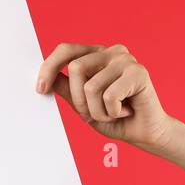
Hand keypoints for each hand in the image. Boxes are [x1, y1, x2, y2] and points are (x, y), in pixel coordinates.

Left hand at [36, 43, 170, 148]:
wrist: (143, 134)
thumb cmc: (114, 118)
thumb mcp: (82, 104)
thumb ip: (67, 89)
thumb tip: (44, 77)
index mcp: (96, 55)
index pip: (66, 50)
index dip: (49, 67)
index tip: (40, 89)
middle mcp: (111, 52)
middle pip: (75, 69)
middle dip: (80, 101)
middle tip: (95, 113)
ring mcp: (125, 59)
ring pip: (91, 87)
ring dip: (98, 111)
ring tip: (114, 112)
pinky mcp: (138, 72)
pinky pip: (109, 96)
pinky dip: (113, 112)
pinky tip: (126, 110)